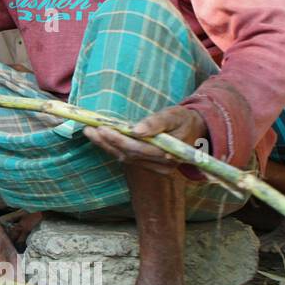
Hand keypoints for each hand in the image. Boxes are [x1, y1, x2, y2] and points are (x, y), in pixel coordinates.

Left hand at [83, 106, 206, 176]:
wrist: (194, 130)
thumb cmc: (183, 120)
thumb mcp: (173, 115)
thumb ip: (156, 123)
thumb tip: (136, 130)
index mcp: (170, 153)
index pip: (139, 148)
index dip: (119, 140)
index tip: (102, 129)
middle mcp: (162, 165)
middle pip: (129, 154)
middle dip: (107, 142)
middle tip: (89, 129)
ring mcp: (155, 168)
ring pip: (125, 158)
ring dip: (106, 146)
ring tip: (90, 132)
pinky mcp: (149, 166)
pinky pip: (127, 158)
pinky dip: (112, 148)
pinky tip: (100, 139)